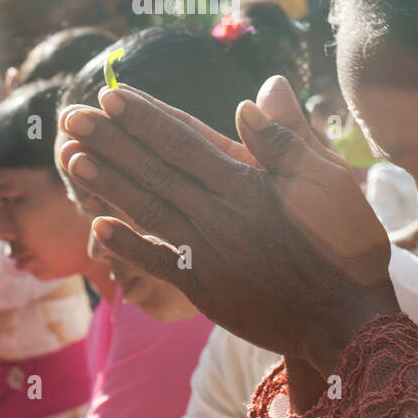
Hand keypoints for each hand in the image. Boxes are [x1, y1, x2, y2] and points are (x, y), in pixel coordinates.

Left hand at [58, 80, 398, 373]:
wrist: (346, 321)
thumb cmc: (346, 245)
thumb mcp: (330, 180)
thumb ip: (288, 138)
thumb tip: (255, 95)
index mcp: (246, 182)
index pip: (183, 141)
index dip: (144, 118)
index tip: (111, 96)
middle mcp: (219, 214)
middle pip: (154, 170)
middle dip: (111, 140)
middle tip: (71, 117)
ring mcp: (207, 252)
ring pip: (148, 208)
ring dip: (107, 183)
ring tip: (72, 158)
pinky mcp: (205, 287)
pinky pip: (158, 261)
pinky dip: (127, 245)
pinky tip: (97, 228)